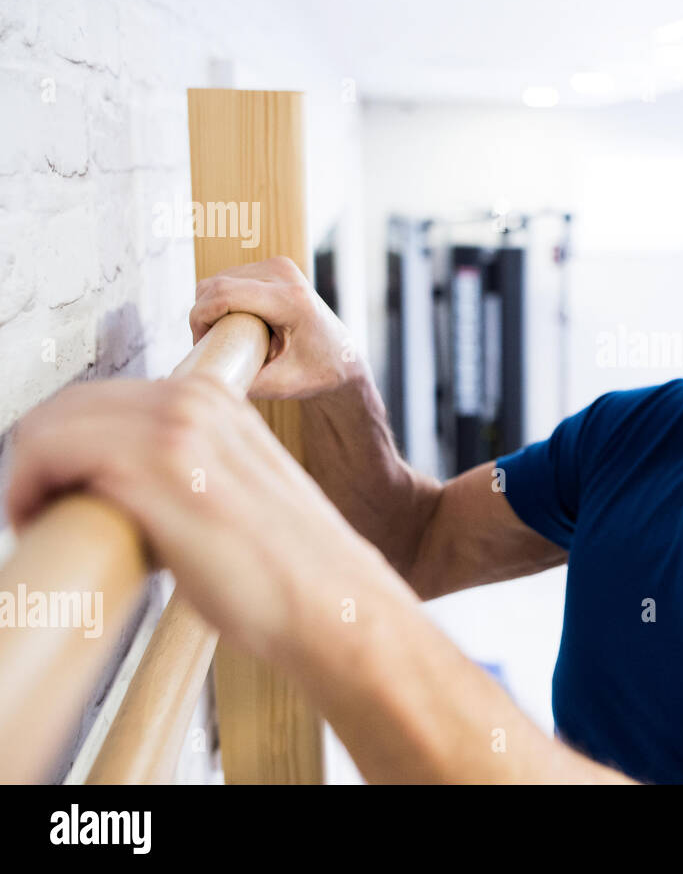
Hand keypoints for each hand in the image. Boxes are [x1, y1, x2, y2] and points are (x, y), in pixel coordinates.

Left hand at [4, 376, 408, 662]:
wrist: (332, 605)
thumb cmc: (289, 572)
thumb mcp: (238, 492)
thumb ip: (189, 470)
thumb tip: (120, 491)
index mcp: (219, 402)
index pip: (106, 397)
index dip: (68, 442)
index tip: (62, 487)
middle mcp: (197, 401)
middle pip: (70, 403)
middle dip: (39, 454)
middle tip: (40, 505)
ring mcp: (177, 429)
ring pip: (49, 423)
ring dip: (27, 472)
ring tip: (38, 518)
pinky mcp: (155, 467)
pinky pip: (48, 451)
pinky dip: (23, 486)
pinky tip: (35, 520)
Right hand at [190, 257, 361, 400]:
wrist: (344, 357)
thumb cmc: (318, 372)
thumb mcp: (283, 385)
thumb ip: (246, 383)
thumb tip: (208, 379)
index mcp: (291, 300)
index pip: (224, 294)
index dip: (200, 318)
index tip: (199, 346)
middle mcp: (284, 274)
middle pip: (216, 285)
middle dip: (203, 316)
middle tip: (212, 347)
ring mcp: (279, 266)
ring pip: (219, 281)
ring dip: (213, 309)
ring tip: (230, 338)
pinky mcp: (274, 267)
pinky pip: (230, 280)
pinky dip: (223, 301)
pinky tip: (237, 324)